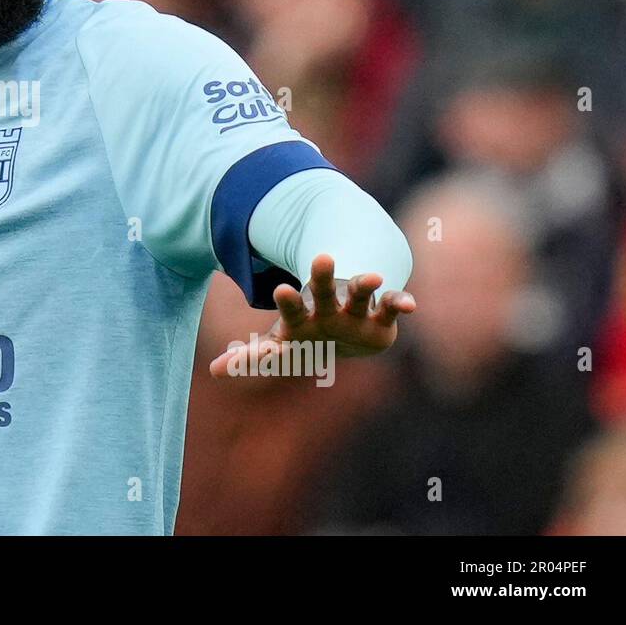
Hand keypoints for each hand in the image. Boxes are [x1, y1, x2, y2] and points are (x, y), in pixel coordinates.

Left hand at [209, 253, 415, 378]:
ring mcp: (354, 311)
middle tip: (321, 257)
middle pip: (323, 291)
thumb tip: (213, 370)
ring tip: (373, 276)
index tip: (280, 288)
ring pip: (360, 294)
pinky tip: (412, 305)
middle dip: (322, 277)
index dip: (287, 300)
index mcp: (301, 317)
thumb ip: (251, 357)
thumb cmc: (307, 336)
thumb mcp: (280, 347)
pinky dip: (401, 304)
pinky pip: (392, 308)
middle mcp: (328, 309)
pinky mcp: (381, 319)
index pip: (291, 307)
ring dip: (365, 285)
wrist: (344, 330)